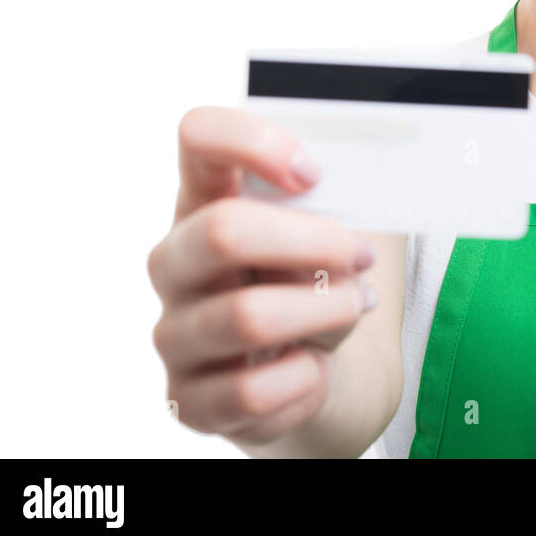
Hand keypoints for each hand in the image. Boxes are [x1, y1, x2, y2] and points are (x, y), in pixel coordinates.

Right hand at [148, 106, 377, 446]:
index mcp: (204, 199)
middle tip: (362, 255)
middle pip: (224, 231)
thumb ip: (331, 209)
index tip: (314, 172)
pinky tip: (315, 365)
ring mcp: (173, 332)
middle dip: (314, 242)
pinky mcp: (188, 399)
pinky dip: (304, 376)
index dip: (255, 143)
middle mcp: (175, 262)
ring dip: (324, 311)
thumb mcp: (325, 236)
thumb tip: (355, 221)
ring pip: (248, 317)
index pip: (198, 137)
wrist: (308, 366)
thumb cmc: (313, 281)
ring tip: (354, 305)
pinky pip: (252, 390)